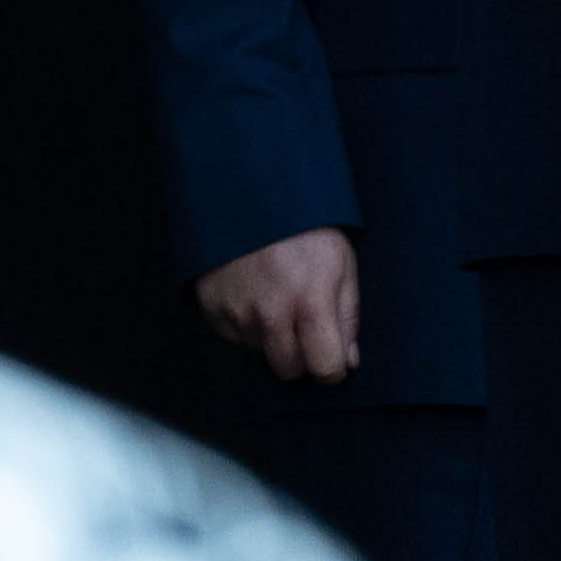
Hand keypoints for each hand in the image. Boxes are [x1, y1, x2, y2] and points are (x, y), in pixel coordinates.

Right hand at [194, 227, 362, 381]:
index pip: (325, 369)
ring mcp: (237, 312)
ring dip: (272, 335)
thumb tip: (347, 361)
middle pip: (289, 370)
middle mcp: (271, 314)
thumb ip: (347, 317)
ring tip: (276, 295)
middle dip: (301, 356)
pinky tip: (253, 291)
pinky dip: (246, 322)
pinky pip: (234, 335)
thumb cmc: (305, 226)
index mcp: (311, 303)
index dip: (333, 368)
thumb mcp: (342, 263)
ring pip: (261, 352)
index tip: (332, 356)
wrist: (250, 191)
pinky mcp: (212, 307)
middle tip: (303, 324)